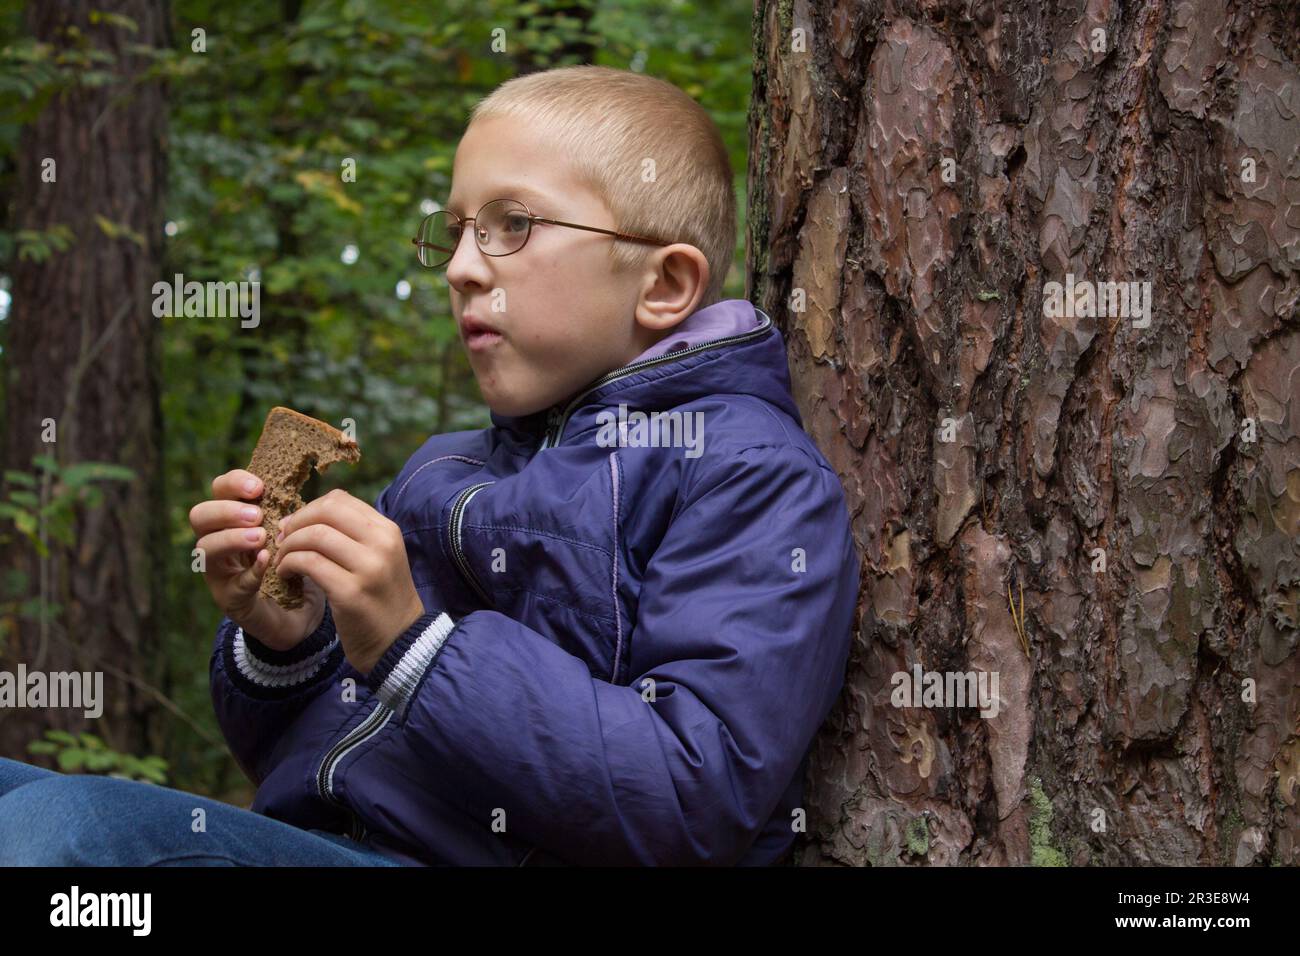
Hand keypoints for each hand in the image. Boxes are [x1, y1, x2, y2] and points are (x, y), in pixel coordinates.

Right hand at [190, 469, 325, 651]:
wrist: (300, 612)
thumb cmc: (294, 562)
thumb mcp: (292, 530)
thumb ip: (288, 509)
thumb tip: (297, 476)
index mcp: (233, 518)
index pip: (218, 490)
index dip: (233, 483)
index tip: (259, 487)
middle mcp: (218, 542)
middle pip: (199, 516)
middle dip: (226, 511)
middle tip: (257, 515)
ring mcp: (219, 573)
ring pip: (205, 549)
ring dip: (232, 538)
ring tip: (260, 537)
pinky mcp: (231, 600)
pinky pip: (233, 585)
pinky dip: (250, 572)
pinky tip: (267, 562)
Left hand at [272, 488, 425, 673]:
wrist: (399, 641)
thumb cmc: (382, 598)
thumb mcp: (379, 558)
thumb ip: (354, 534)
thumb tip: (310, 514)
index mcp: (388, 531)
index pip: (340, 500)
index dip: (309, 509)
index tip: (295, 527)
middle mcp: (382, 544)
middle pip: (326, 511)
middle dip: (296, 522)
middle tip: (282, 540)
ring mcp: (368, 568)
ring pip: (314, 536)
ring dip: (289, 546)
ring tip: (283, 561)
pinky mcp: (350, 592)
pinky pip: (309, 563)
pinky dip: (288, 564)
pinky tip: (286, 575)